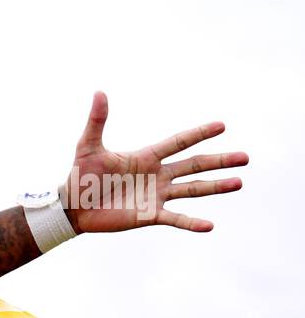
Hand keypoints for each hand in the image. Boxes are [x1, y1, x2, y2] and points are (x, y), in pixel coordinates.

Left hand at [61, 92, 246, 233]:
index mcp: (146, 157)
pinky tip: (209, 225)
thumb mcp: (88, 146)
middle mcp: (157, 175)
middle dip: (219, 161)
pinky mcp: (149, 216)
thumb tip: (99, 92)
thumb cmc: (80, 175)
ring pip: (192, 189)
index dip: (198, 134)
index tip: (221, 126)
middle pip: (194, 165)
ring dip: (215, 186)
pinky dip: (191, 222)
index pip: (178, 142)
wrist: (72, 207)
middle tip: (245, 158)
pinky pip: (175, 218)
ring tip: (239, 183)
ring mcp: (156, 196)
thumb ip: (97, 121)